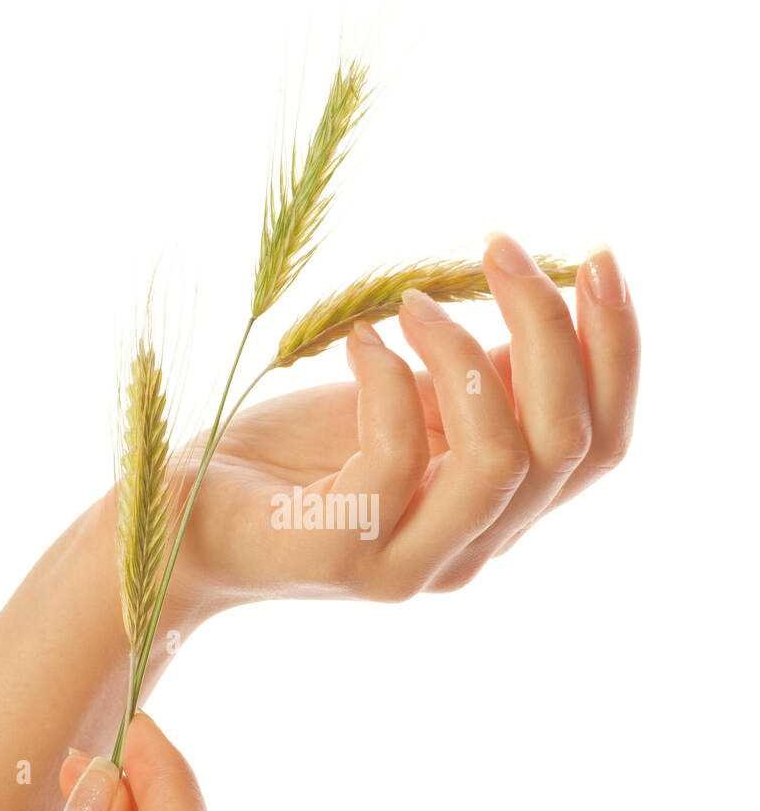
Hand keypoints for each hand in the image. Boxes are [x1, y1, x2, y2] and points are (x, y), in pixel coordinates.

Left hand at [168, 233, 639, 609]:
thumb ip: (483, 382)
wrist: (192, 520)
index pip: (604, 444)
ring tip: (414, 302)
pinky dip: (385, 381)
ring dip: (467, 355)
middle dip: (549, 328)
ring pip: (502, 462)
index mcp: (503, 511)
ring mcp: (414, 563)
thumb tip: (547, 308)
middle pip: (567, 444)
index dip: (618, 350)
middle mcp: (474, 548)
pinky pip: (396, 460)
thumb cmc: (301, 455)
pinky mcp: (345, 557)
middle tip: (498, 246)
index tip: (596, 257)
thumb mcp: (410, 405)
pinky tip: (357, 341)